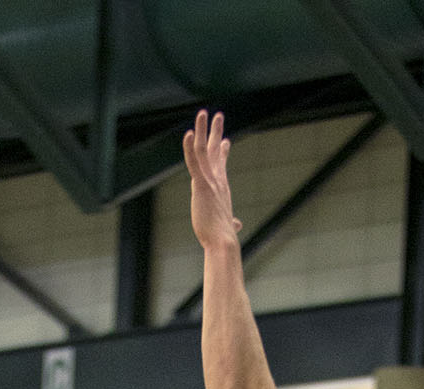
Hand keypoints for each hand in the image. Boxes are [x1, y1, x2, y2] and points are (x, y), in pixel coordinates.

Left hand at [183, 110, 241, 250]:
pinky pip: (194, 162)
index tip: (223, 139)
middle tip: (216, 114)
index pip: (221, 163)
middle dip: (215, 130)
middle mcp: (217, 179)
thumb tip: (236, 225)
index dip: (222, 150)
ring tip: (203, 113)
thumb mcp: (226, 224)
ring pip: (204, 149)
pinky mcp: (201, 185)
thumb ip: (231, 221)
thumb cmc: (222, 235)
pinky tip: (188, 134)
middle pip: (215, 150)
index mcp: (221, 187)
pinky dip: (190, 147)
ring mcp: (210, 180)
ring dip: (203, 129)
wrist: (222, 241)